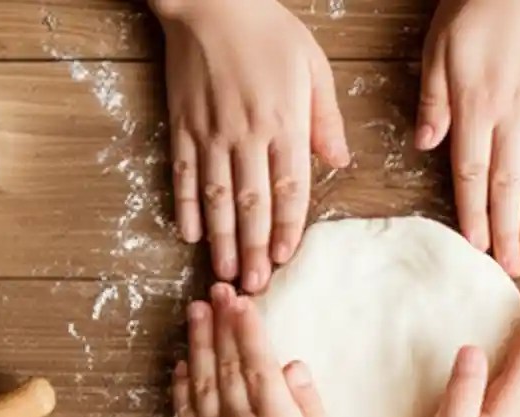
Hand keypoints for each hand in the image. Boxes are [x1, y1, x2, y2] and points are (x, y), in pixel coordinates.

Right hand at [155, 0, 350, 292]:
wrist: (211, 2)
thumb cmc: (268, 30)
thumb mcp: (313, 67)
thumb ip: (324, 119)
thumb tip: (337, 163)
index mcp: (284, 122)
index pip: (289, 189)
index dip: (286, 228)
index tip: (285, 258)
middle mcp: (246, 134)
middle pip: (252, 204)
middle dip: (253, 249)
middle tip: (254, 285)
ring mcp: (210, 133)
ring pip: (217, 198)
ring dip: (222, 239)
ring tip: (224, 273)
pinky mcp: (182, 126)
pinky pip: (183, 175)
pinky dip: (187, 207)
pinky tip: (190, 233)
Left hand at [173, 283, 339, 416]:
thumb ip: (310, 410)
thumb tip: (294, 366)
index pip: (260, 364)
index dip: (249, 329)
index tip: (242, 301)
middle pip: (229, 364)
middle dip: (221, 324)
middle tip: (215, 290)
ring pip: (203, 381)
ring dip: (199, 343)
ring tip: (195, 311)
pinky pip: (184, 413)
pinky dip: (181, 385)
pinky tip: (182, 362)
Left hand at [417, 0, 519, 276]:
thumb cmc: (477, 6)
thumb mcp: (438, 49)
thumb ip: (434, 100)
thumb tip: (425, 146)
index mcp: (477, 107)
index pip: (472, 175)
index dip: (474, 215)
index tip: (478, 249)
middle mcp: (515, 115)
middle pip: (509, 185)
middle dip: (508, 231)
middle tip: (512, 269)